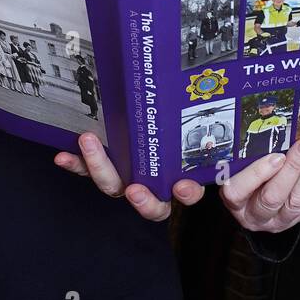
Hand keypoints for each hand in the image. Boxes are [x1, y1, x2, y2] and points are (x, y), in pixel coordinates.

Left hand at [54, 132, 203, 220]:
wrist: (151, 133)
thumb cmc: (179, 137)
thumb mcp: (194, 139)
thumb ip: (206, 132)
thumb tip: (238, 102)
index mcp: (176, 181)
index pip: (185, 194)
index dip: (185, 194)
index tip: (183, 187)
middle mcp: (150, 185)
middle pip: (145, 197)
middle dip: (139, 196)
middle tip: (133, 187)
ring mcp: (125, 177)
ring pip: (113, 185)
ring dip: (98, 167)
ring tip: (88, 144)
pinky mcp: (104, 169)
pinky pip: (87, 171)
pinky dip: (75, 164)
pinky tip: (62, 157)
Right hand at [220, 138, 299, 232]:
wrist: (258, 200)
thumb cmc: (247, 177)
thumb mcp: (240, 167)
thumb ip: (249, 156)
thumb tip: (271, 130)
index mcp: (234, 201)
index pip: (239, 191)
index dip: (257, 174)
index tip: (276, 156)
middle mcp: (255, 215)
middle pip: (273, 196)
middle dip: (293, 167)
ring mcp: (279, 219)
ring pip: (297, 199)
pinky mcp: (299, 217)